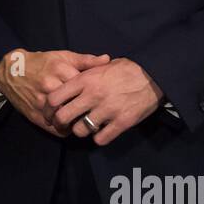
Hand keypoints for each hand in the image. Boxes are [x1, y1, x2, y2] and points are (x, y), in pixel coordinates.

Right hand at [0, 48, 111, 136]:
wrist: (11, 72)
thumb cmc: (41, 63)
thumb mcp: (63, 56)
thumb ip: (86, 60)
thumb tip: (107, 60)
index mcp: (60, 69)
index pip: (86, 86)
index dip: (95, 93)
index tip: (101, 97)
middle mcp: (51, 86)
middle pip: (77, 103)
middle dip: (87, 109)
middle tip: (96, 113)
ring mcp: (42, 102)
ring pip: (66, 118)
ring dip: (76, 122)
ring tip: (83, 122)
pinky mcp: (35, 115)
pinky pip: (55, 129)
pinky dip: (65, 131)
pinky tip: (70, 127)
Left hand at [44, 57, 162, 145]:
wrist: (154, 75)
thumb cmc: (127, 68)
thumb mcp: (102, 66)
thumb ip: (84, 74)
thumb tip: (69, 79)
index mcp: (85, 80)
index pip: (54, 97)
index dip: (49, 107)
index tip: (51, 112)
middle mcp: (92, 96)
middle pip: (63, 117)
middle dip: (60, 123)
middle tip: (63, 125)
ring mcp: (107, 110)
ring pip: (80, 130)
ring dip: (80, 130)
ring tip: (86, 126)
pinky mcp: (121, 122)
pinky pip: (101, 138)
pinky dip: (99, 137)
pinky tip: (102, 131)